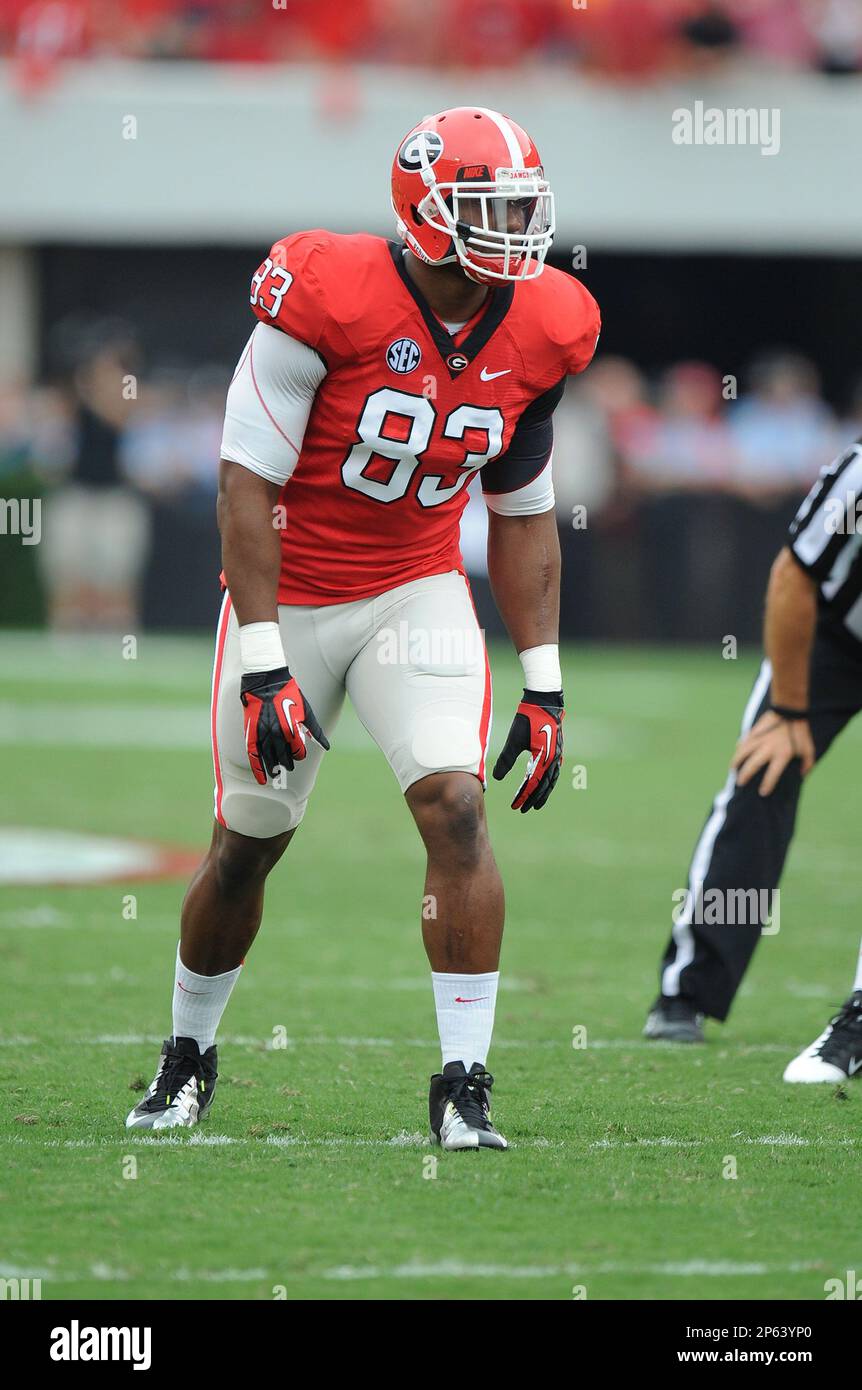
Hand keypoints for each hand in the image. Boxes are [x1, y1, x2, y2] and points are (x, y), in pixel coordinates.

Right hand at [240, 666, 329, 783]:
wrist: (266, 681)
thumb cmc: (288, 695)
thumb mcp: (305, 711)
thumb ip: (315, 730)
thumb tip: (326, 746)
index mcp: (291, 729)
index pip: (297, 752)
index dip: (299, 755)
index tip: (298, 753)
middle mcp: (276, 734)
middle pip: (283, 757)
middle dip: (287, 763)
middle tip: (288, 766)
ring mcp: (262, 734)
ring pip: (269, 758)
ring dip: (273, 768)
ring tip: (276, 774)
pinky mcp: (251, 732)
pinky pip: (253, 755)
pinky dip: (257, 768)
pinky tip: (261, 778)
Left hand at [493, 690, 563, 811]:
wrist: (544, 701)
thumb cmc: (528, 719)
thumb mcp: (514, 740)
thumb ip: (506, 759)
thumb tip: (497, 778)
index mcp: (544, 758)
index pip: (533, 784)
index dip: (524, 797)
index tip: (515, 806)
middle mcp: (554, 759)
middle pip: (544, 786)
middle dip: (534, 799)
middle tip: (524, 810)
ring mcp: (557, 755)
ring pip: (551, 780)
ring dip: (543, 792)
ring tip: (536, 803)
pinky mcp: (556, 749)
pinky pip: (553, 771)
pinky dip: (547, 781)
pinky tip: (542, 783)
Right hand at [731, 711, 814, 796]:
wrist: (790, 710)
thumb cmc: (801, 731)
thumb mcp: (809, 749)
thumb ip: (807, 764)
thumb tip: (803, 776)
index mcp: (783, 754)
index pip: (773, 773)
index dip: (767, 784)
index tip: (762, 792)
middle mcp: (769, 748)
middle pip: (753, 764)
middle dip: (745, 775)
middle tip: (740, 783)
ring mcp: (760, 739)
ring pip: (744, 752)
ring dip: (736, 761)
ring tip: (732, 769)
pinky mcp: (755, 731)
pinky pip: (744, 741)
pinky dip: (740, 747)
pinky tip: (737, 752)